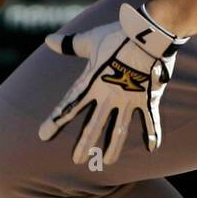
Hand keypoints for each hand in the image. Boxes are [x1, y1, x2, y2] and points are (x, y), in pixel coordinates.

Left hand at [38, 2, 187, 166]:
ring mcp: (129, 99)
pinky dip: (153, 133)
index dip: (55, 121)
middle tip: (77, 160)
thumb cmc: (117, 35)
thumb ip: (70, 44)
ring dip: (113, 147)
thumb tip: (48, 39)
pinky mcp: (147, 98)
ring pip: (119, 129)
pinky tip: (151, 148)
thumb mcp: (91, 40)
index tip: (43, 135)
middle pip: (93, 125)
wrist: (148, 36)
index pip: (69, 105)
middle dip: (85, 143)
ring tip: (109, 162)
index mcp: (92, 82)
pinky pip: (150, 119)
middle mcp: (108, 95)